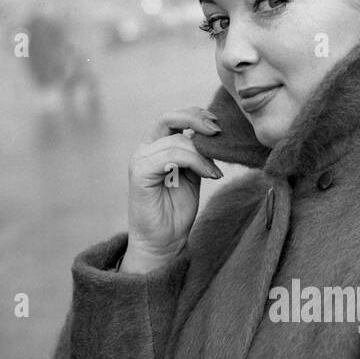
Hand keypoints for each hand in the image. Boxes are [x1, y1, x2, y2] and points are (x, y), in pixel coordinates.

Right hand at [122, 107, 222, 271]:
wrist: (163, 242)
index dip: (197, 116)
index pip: (175, 118)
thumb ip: (198, 154)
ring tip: (215, 172)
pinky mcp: (139, 173)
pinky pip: (171, 156)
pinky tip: (209, 175)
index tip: (219, 127)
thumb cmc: (177, 211)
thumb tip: (214, 134)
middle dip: (197, 119)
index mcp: (156, 147)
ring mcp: (140, 160)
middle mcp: (146, 149)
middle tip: (218, 131)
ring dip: (202, 154)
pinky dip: (195, 162)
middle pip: (170, 118)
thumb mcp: (193, 175)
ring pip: (176, 140)